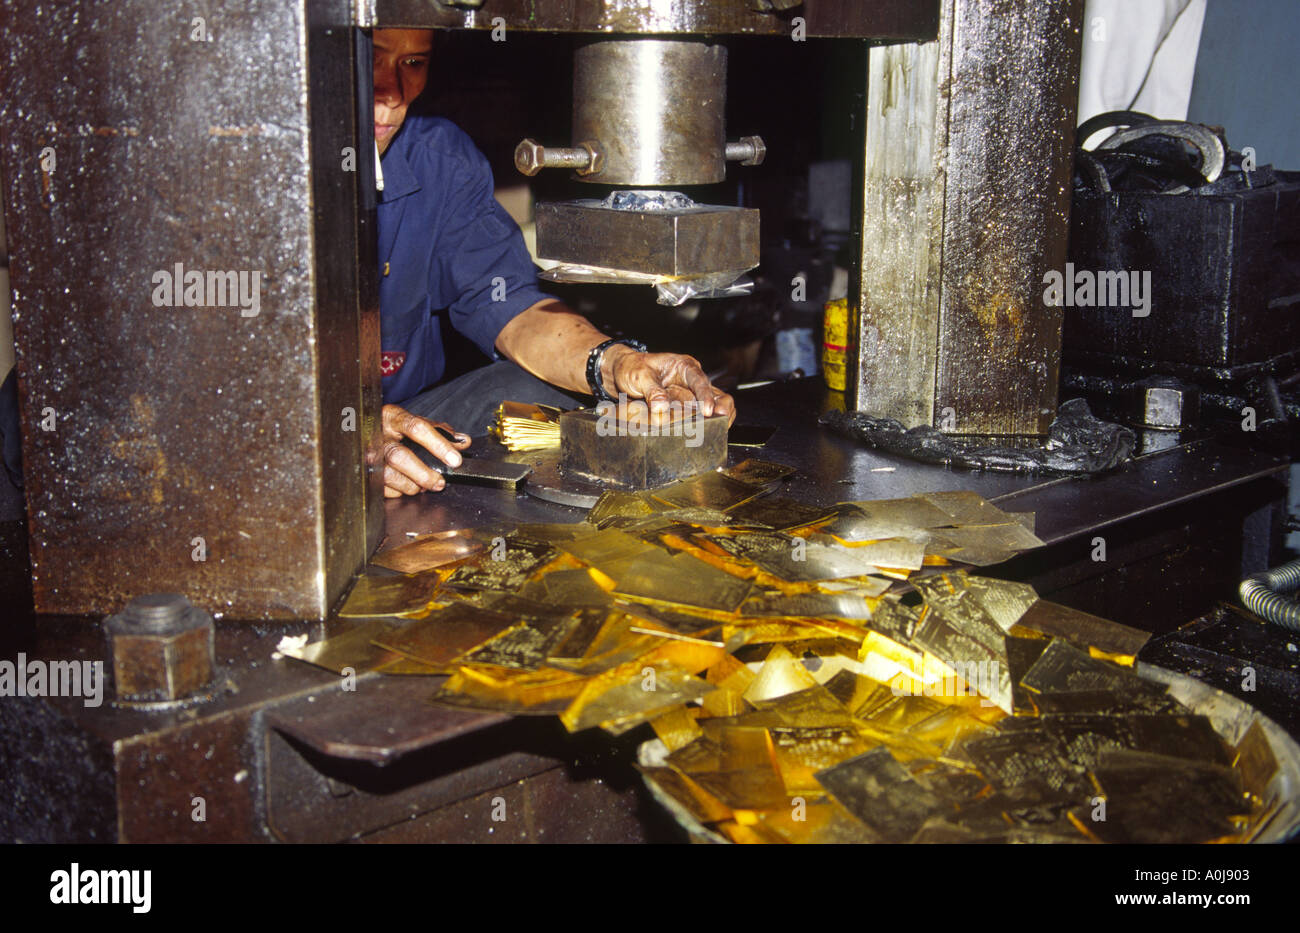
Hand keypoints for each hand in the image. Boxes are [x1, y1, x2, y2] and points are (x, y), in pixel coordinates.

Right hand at [373, 404, 470, 497]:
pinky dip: (400, 491)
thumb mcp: (417, 423)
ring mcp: (367, 455)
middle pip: (399, 457)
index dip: (438, 445)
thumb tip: (464, 442)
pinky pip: (383, 489)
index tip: (455, 460)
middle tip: (440, 482)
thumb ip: (441, 432)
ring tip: (424, 485)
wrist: (362, 429)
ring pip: (390, 476)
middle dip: (423, 473)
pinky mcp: (364, 472)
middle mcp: (377, 435)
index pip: (416, 428)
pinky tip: (408, 486)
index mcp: (393, 417)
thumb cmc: (396, 428)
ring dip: (412, 485)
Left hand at [604, 347, 736, 425]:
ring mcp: (691, 395)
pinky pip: (699, 418)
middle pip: (716, 394)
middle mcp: (692, 380)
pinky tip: (705, 434)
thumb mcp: (640, 375)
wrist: (623, 373)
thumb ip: (652, 390)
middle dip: (722, 408)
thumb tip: (661, 406)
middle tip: (722, 421)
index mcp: (684, 366)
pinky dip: (704, 426)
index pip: (699, 380)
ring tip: (716, 431)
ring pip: (713, 407)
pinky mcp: (685, 409)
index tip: (707, 410)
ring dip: (716, 419)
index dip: (706, 395)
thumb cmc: (632, 367)